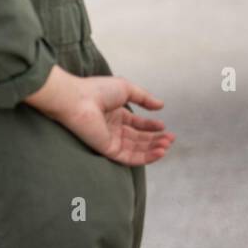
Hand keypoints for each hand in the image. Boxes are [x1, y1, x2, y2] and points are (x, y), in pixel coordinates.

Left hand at [29, 69, 175, 166]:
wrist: (76, 100)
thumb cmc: (96, 90)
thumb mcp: (126, 89)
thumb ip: (144, 97)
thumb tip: (161, 105)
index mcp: (115, 114)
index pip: (137, 125)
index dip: (151, 127)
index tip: (164, 126)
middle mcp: (113, 129)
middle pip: (139, 139)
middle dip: (156, 140)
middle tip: (171, 138)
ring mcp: (110, 140)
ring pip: (137, 150)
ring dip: (154, 149)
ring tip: (167, 145)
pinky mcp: (107, 150)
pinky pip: (130, 158)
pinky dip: (146, 157)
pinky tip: (160, 151)